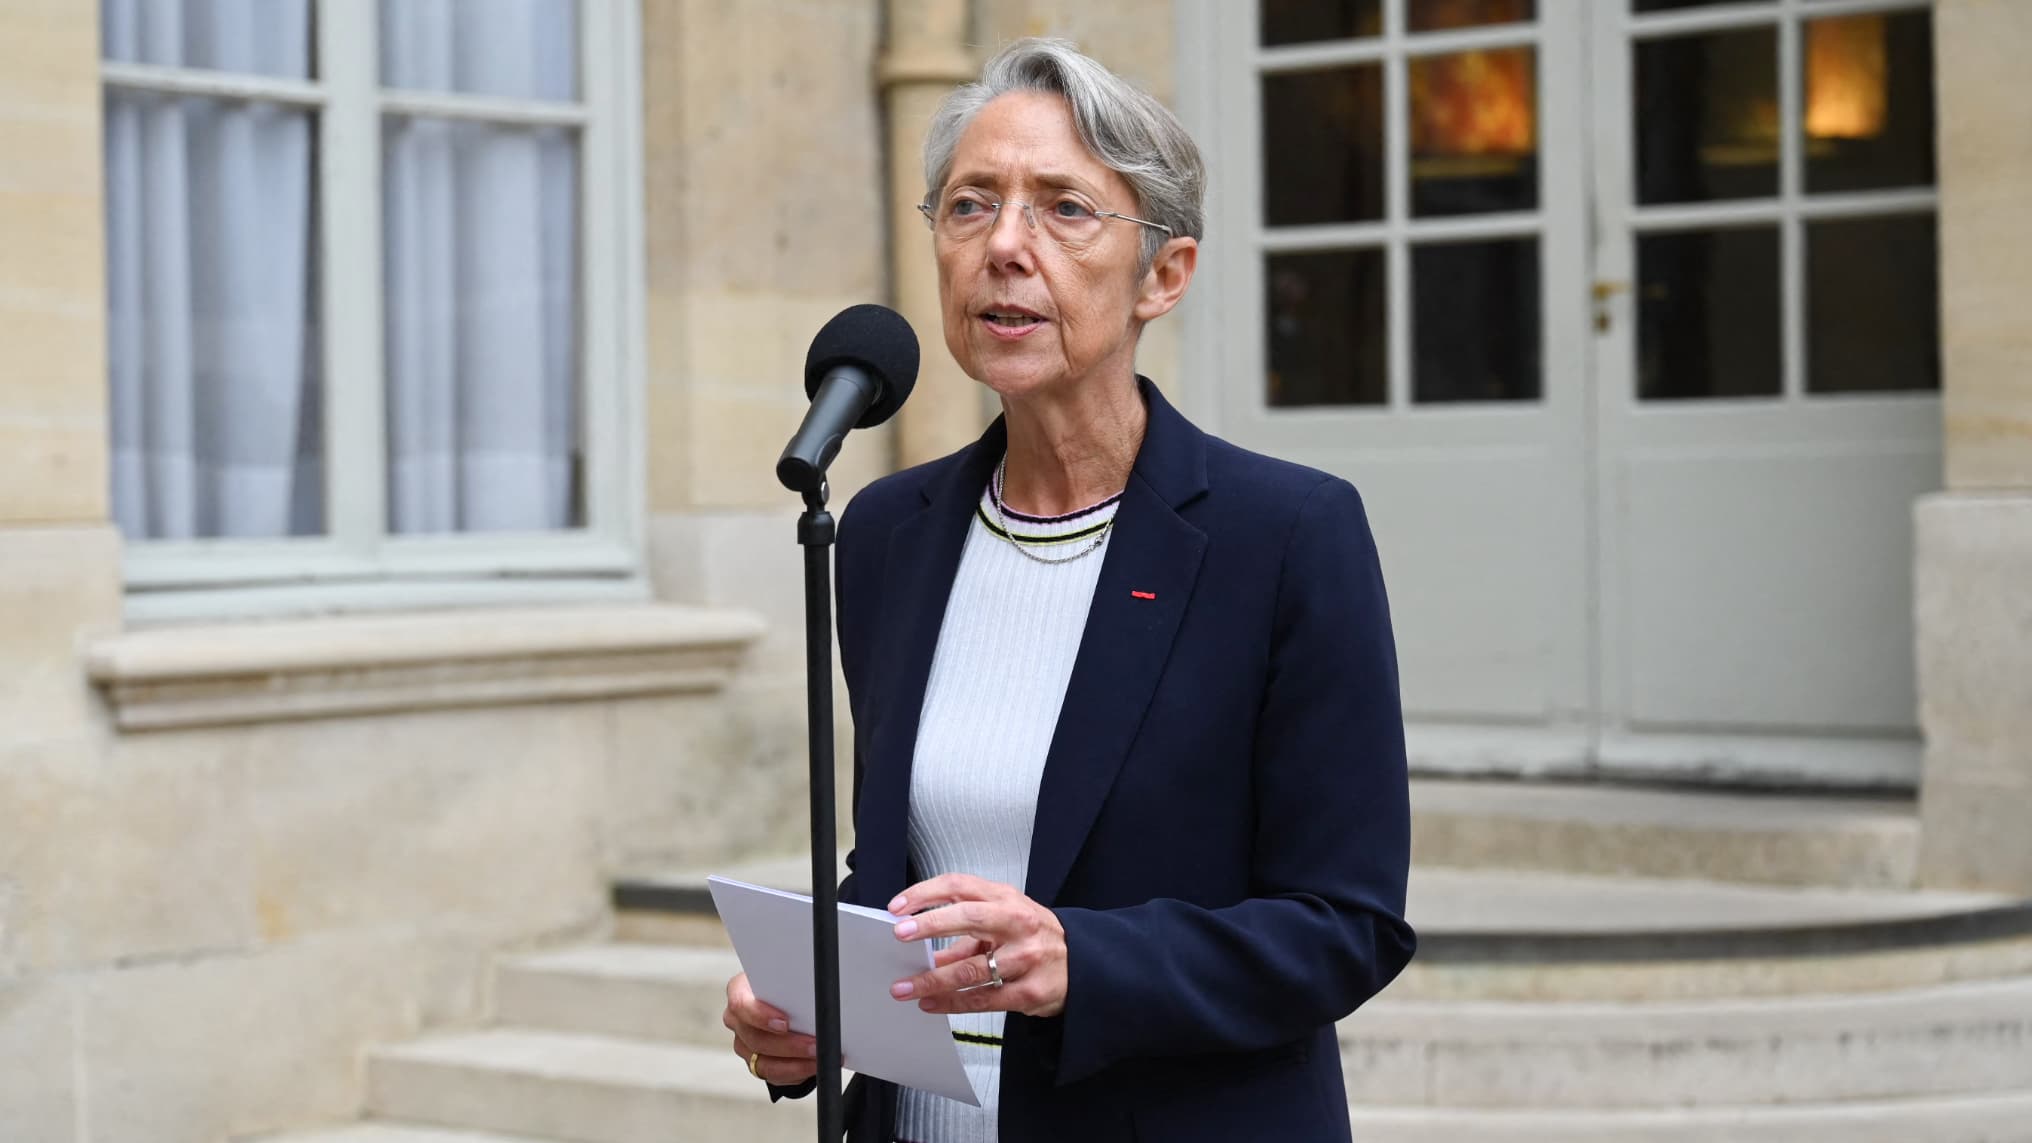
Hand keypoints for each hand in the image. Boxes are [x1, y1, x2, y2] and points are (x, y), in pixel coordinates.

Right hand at [722, 971, 818, 1084]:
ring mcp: (744, 1044)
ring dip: (795, 1063)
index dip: (761, 1016)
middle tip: (815, 1044)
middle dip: (790, 1045)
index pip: (741, 1005)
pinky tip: (814, 1066)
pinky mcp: (756, 1063)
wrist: (784, 997)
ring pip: (764, 1063)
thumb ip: (795, 982)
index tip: (785, 1023)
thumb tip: (821, 988)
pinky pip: (774, 1075)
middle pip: (756, 1039)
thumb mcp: (788, 975)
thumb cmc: (786, 982)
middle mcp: (737, 1020)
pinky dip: (796, 1072)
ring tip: (820, 1058)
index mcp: (739, 991)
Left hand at [887, 874, 1068, 1017]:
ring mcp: (1026, 958)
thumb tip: (925, 950)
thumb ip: (966, 934)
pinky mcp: (1029, 991)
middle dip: (930, 925)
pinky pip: (983, 999)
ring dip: (933, 979)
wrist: (1083, 965)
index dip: (926, 893)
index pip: (960, 886)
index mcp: (1007, 899)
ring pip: (971, 969)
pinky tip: (931, 1004)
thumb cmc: (1035, 937)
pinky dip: (952, 1003)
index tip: (898, 907)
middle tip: (899, 934)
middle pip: (969, 918)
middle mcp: (1018, 924)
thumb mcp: (1004, 922)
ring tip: (904, 987)